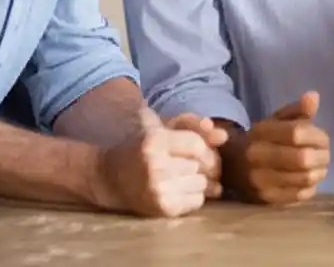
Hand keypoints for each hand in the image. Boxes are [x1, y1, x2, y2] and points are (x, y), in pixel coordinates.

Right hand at [95, 107, 218, 216]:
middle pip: (202, 166)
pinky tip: (176, 191)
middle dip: (200, 166)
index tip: (197, 153)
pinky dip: (193, 197)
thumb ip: (194, 126)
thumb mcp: (162, 128)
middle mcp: (155, 165)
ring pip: (203, 184)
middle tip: (185, 167)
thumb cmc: (141, 148)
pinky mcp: (162, 208)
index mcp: (154, 141)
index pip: (197, 145)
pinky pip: (197, 201)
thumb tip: (224, 136)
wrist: (109, 177)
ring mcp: (158, 189)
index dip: (203, 149)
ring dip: (197, 182)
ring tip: (178, 178)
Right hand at [226, 92, 329, 204]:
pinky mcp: (266, 199)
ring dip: (319, 172)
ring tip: (320, 167)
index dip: (318, 136)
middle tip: (326, 155)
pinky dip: (311, 187)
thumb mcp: (278, 120)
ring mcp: (260, 180)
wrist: (234, 167)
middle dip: (322, 156)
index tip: (324, 139)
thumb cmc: (265, 140)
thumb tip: (314, 96)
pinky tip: (309, 179)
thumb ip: (298, 110)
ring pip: (304, 178)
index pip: (297, 133)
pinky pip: (299, 195)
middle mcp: (256, 156)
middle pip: (302, 158)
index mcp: (261, 132)